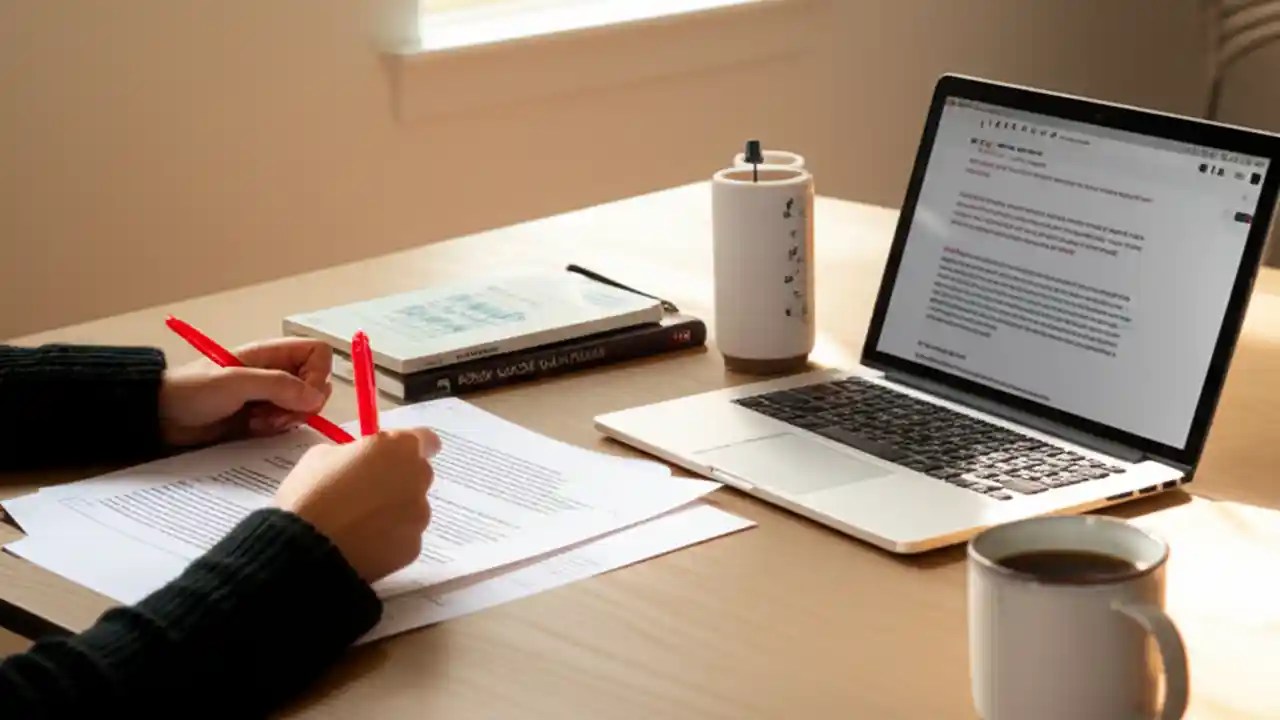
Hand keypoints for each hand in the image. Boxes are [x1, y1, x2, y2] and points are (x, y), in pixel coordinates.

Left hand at [158, 338, 333, 446]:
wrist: (160, 416)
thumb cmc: (193, 390)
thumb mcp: (236, 382)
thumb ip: (278, 385)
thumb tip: (316, 397)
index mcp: (271, 354)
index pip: (318, 353)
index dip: (318, 374)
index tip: (302, 396)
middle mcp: (275, 372)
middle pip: (316, 384)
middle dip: (303, 404)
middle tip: (276, 414)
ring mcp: (269, 396)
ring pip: (303, 407)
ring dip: (287, 419)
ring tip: (260, 422)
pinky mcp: (262, 417)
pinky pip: (286, 424)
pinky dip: (275, 429)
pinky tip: (253, 429)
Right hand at [274, 429, 440, 581]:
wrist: (308, 551)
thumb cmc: (311, 493)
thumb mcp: (322, 456)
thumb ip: (354, 453)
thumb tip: (360, 462)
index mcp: (398, 448)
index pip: (426, 440)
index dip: (410, 447)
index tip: (394, 456)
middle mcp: (418, 479)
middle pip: (417, 476)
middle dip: (397, 481)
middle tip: (364, 493)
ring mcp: (419, 516)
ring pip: (411, 509)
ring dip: (393, 512)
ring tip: (358, 525)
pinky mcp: (413, 548)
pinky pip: (403, 538)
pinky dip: (389, 540)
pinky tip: (362, 545)